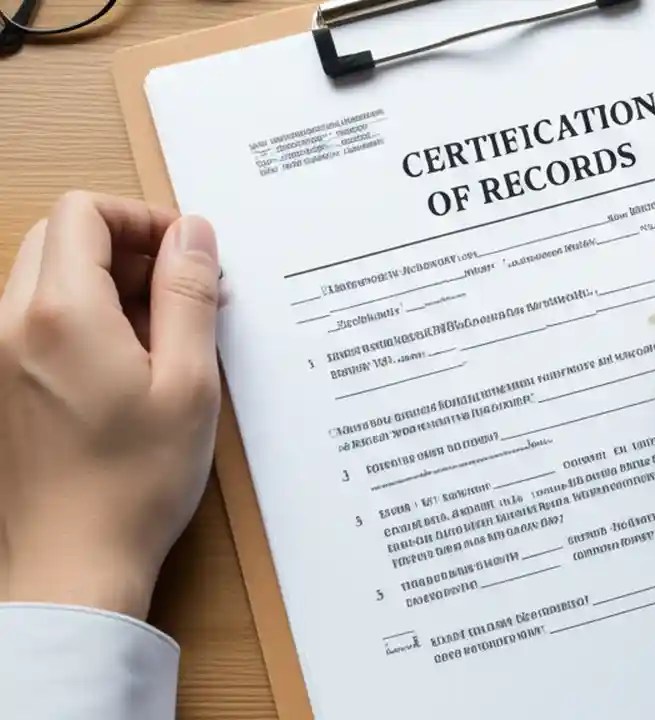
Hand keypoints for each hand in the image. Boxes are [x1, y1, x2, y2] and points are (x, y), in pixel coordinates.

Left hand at [0, 192, 221, 618]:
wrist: (72, 564)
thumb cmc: (136, 481)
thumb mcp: (189, 382)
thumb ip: (189, 295)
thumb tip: (193, 233)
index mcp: (60, 313)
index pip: (84, 213)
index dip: (143, 217)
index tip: (188, 253)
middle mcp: (12, 323)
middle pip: (60, 238)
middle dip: (126, 246)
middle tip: (183, 290)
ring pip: (47, 277)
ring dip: (107, 283)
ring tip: (166, 333)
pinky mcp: (0, 385)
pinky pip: (39, 320)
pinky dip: (86, 317)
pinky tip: (132, 365)